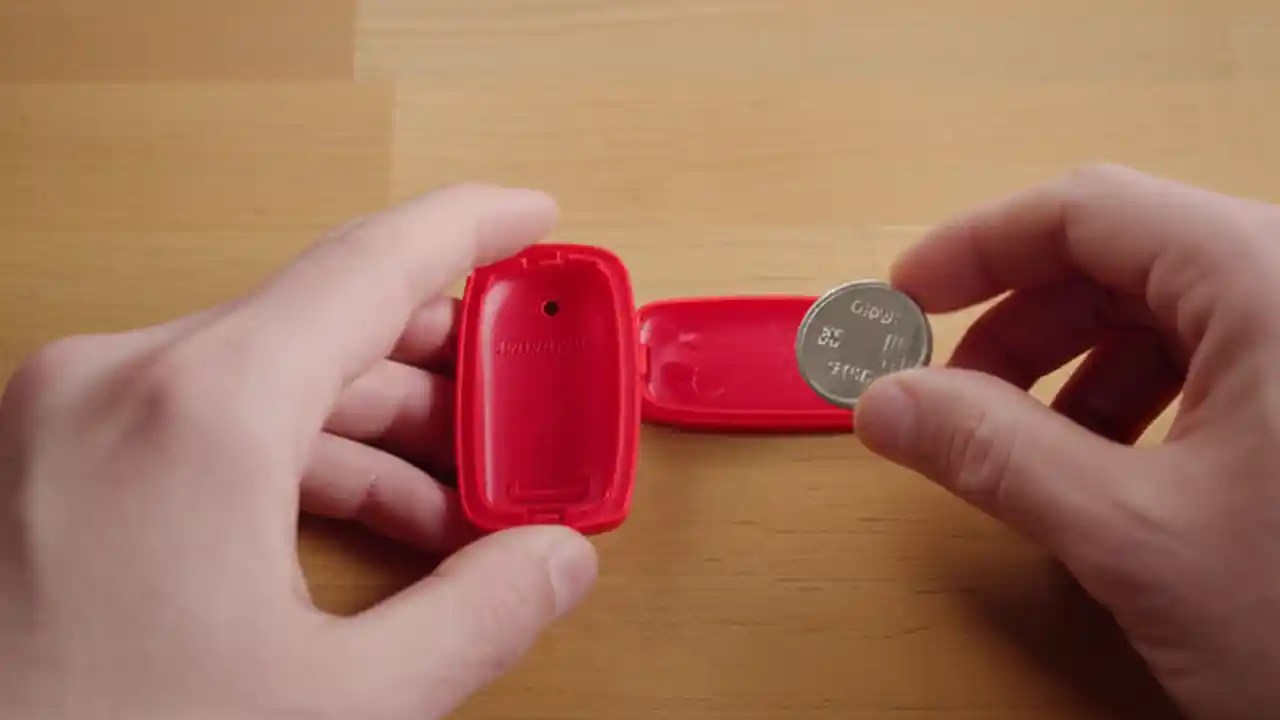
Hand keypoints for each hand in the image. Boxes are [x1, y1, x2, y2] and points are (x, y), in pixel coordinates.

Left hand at [0, 185, 597, 718]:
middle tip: (516, 413)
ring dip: (367, 428)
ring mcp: (64, 416)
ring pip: (258, 375)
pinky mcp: (40, 460)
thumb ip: (474, 618)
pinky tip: (353, 521)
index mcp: (199, 411)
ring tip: (451, 505)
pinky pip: (195, 420)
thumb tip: (555, 564)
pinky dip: (286, 455)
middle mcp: (117, 382)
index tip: (532, 215)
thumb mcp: (337, 708)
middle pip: (321, 324)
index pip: (371, 265)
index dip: (470, 230)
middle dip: (435, 371)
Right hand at [856, 164, 1279, 718]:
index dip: (975, 247)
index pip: (1087, 210)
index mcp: (1270, 280)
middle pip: (1122, 258)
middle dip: (1019, 327)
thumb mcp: (1137, 537)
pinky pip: (1217, 362)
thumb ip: (992, 454)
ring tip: (1028, 452)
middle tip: (950, 400)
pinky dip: (1140, 404)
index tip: (904, 300)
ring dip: (1073, 372)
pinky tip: (1115, 473)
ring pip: (1167, 313)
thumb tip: (883, 402)